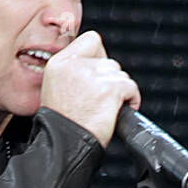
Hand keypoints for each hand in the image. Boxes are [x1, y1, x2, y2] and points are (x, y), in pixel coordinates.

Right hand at [39, 30, 140, 148]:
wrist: (64, 147)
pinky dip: (131, 99)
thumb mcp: (56, 90)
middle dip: (109, 80)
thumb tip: (95, 64)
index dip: (99, 57)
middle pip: (108, 60)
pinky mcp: (110, 89)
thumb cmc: (61, 126)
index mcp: (58, 64)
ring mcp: (93, 76)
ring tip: (105, 108)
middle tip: (99, 100)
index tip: (98, 75)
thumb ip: (73, 72)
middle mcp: (75, 66)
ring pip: (120, 74)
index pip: (91, 40)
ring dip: (119, 90)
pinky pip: (130, 87)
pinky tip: (117, 111)